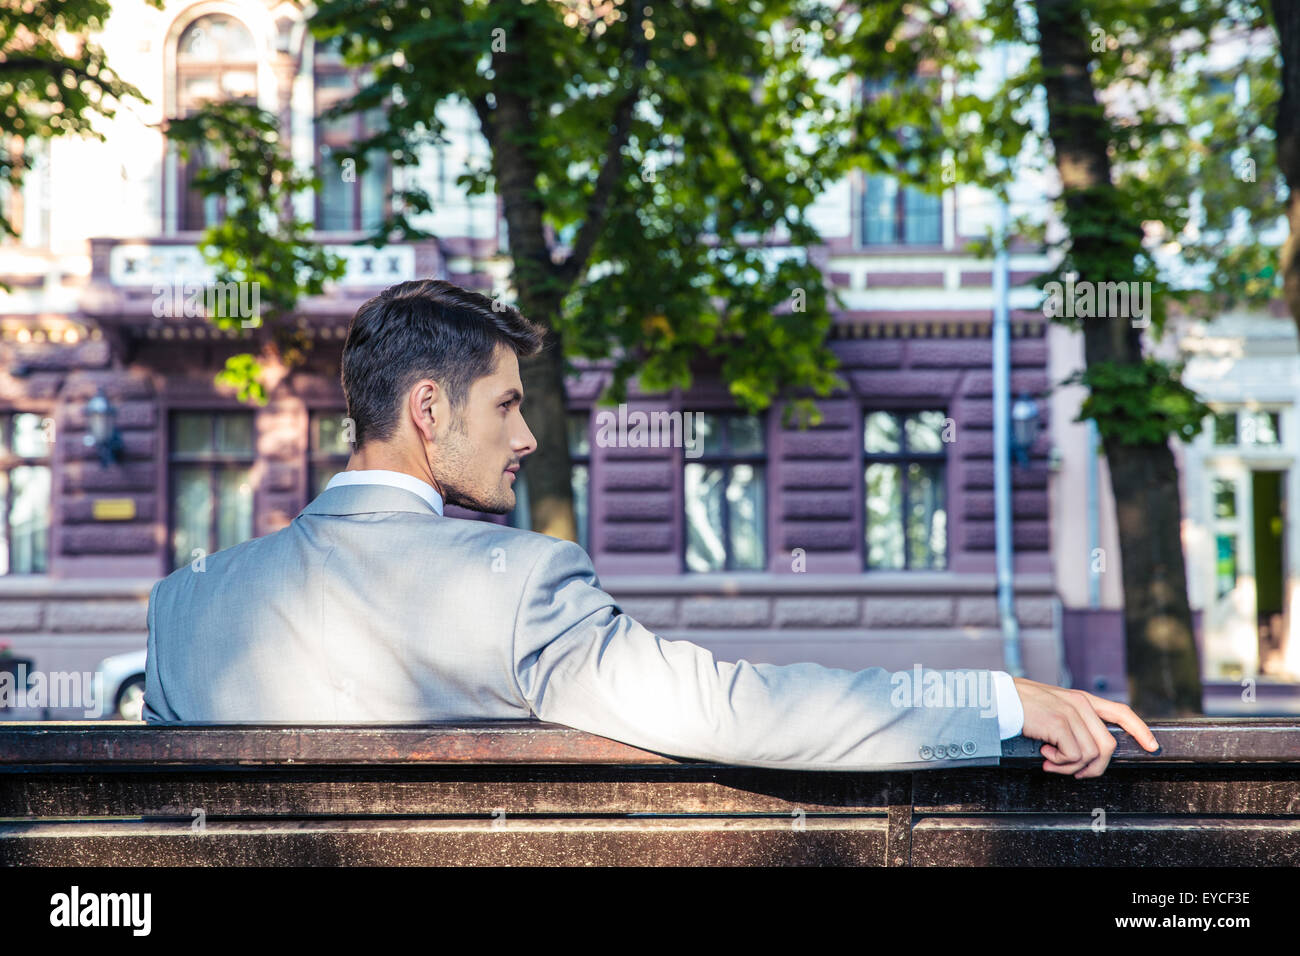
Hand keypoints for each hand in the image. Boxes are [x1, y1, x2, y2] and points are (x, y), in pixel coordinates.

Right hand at [1012, 677, 1159, 777]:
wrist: (998, 699)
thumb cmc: (1019, 707)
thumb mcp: (1052, 707)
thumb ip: (1072, 721)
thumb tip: (1084, 753)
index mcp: (1082, 699)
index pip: (1120, 712)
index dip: (1139, 730)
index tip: (1152, 745)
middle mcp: (1080, 704)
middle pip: (1107, 746)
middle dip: (1094, 767)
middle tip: (1074, 771)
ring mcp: (1071, 713)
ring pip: (1090, 755)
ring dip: (1070, 766)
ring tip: (1050, 760)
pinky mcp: (1060, 723)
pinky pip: (1074, 756)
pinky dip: (1060, 763)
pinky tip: (1044, 755)